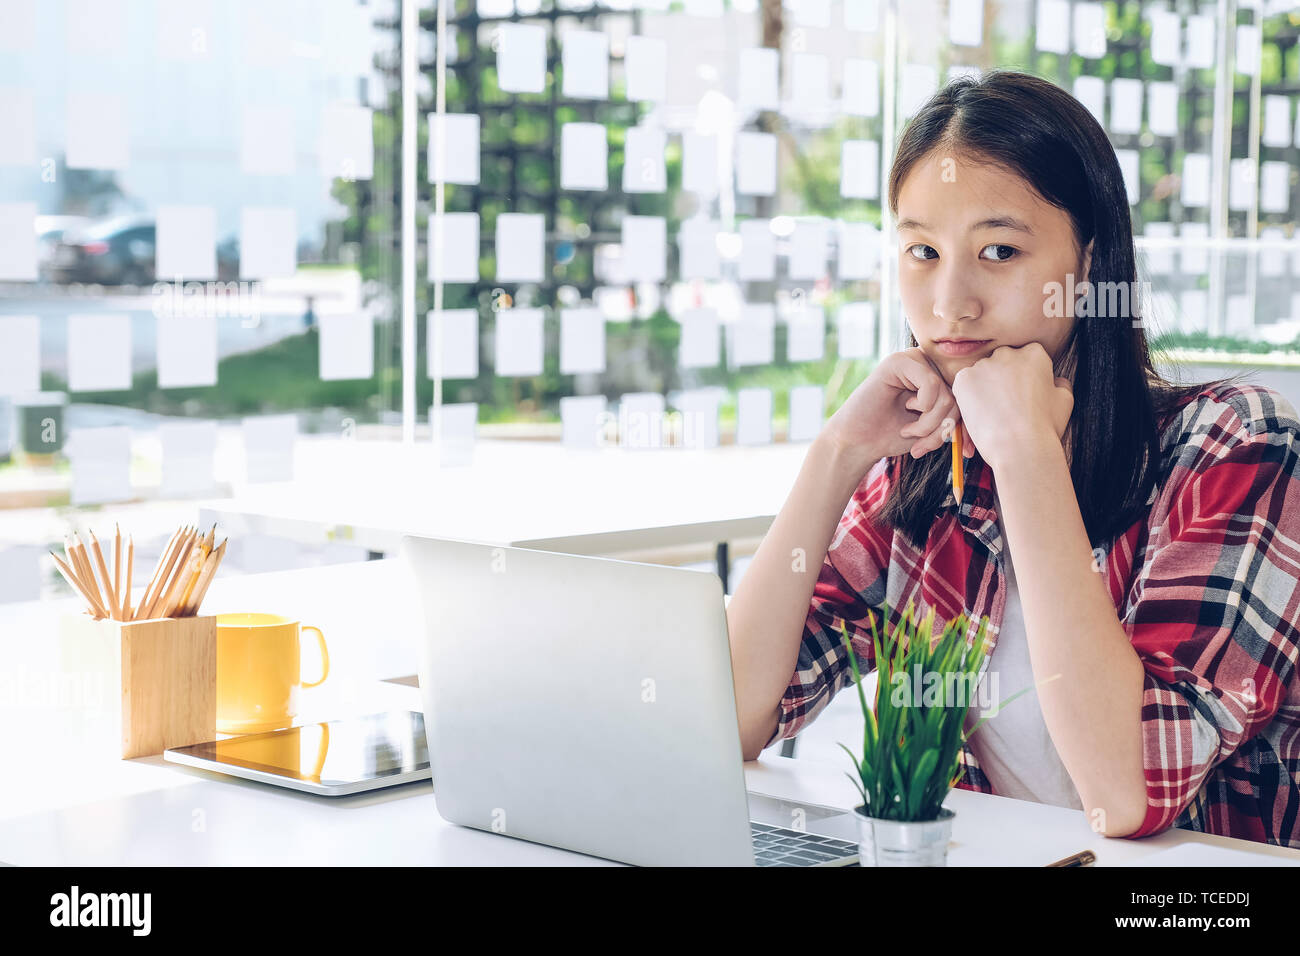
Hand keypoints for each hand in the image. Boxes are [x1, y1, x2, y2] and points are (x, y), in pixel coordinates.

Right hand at [822, 346, 971, 471]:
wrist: (858, 442)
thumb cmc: (892, 435)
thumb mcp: (934, 427)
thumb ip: (955, 417)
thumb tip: (983, 416)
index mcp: (937, 377)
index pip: (966, 398)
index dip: (967, 426)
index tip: (966, 454)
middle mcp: (927, 364)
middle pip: (958, 396)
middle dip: (944, 428)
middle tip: (922, 446)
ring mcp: (913, 359)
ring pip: (946, 393)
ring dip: (930, 423)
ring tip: (910, 433)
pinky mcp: (899, 361)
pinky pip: (931, 384)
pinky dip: (923, 406)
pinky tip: (905, 411)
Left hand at [949, 342, 1072, 472]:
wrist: (1019, 445)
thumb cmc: (1045, 426)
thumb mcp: (1064, 400)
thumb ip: (1060, 384)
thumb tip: (1056, 380)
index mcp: (1034, 353)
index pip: (1026, 356)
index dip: (1025, 377)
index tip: (1024, 394)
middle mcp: (1008, 353)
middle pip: (1002, 361)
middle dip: (1003, 378)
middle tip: (1007, 404)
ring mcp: (984, 365)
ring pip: (982, 373)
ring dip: (985, 387)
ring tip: (994, 413)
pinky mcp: (964, 378)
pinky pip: (964, 384)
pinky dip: (968, 396)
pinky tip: (980, 413)